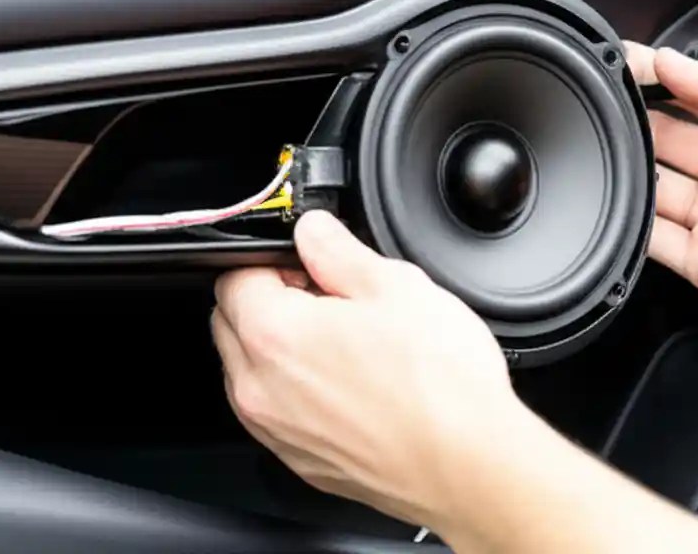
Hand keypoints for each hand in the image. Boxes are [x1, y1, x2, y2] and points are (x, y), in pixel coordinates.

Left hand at [210, 211, 520, 527]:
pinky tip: (351, 385)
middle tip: (328, 299)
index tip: (310, 265)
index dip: (276, 261)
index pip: (234, 276)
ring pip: (248, 371)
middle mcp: (259, 388)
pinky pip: (275, 413)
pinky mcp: (300, 461)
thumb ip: (338, 250)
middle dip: (267, 302)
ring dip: (277, 349)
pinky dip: (295, 393)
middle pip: (230, 323)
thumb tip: (314, 232)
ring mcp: (276, 431)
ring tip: (345, 345)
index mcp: (274, 333)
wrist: (467, 464)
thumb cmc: (439, 385)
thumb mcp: (397, 287)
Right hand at [625, 42, 697, 343]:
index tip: (625, 64)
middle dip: (636, 121)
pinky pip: (654, 239)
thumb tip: (670, 60)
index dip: (658, 78)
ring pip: (654, 186)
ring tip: (610, 152)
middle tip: (608, 107)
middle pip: (666, 139)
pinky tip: (618, 204)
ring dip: (630, 170)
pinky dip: (631, 224)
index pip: (694, 94)